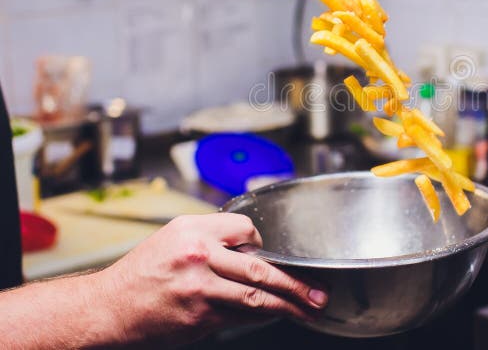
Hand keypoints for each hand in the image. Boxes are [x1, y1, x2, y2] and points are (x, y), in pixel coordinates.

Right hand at [97, 213, 327, 345]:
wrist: (108, 309)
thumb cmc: (143, 273)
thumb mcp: (174, 238)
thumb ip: (213, 237)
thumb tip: (254, 246)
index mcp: (193, 230)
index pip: (247, 229)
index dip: (263, 243)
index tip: (277, 256)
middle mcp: (198, 256)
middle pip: (260, 267)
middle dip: (295, 282)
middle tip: (319, 291)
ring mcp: (200, 289)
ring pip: (256, 297)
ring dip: (289, 304)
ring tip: (311, 308)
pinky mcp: (199, 318)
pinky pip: (240, 317)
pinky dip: (261, 317)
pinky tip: (276, 316)